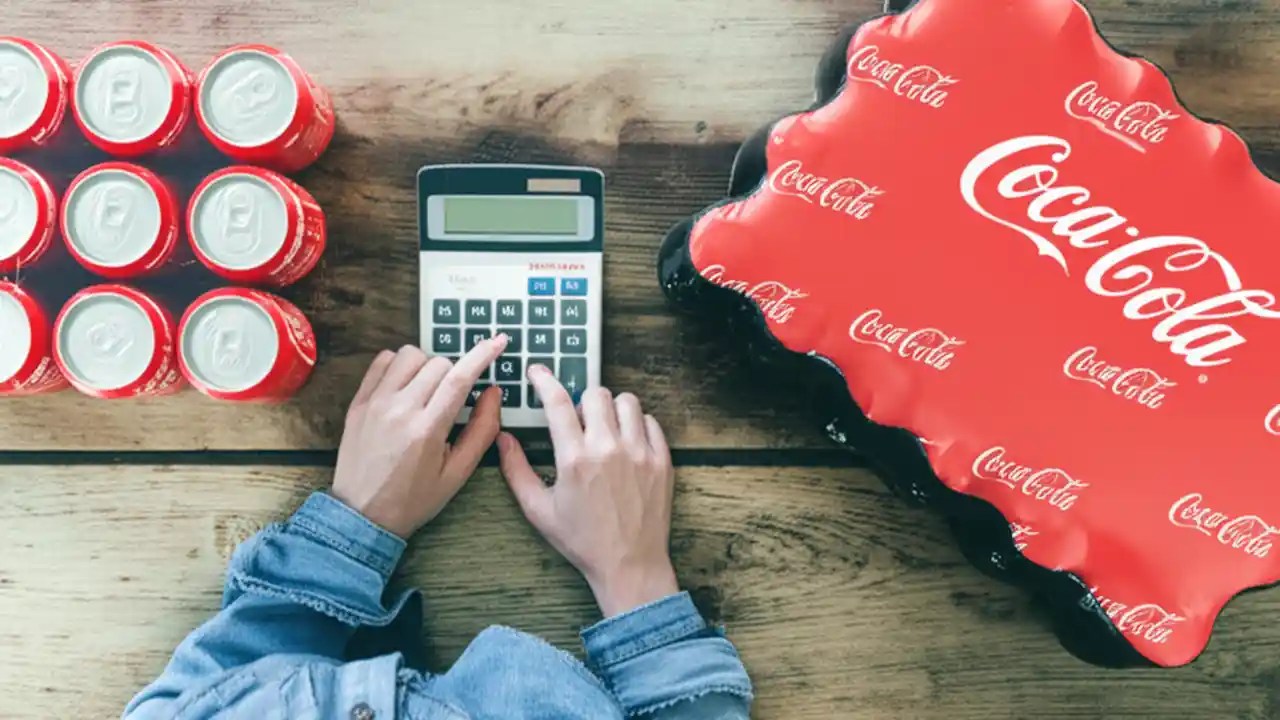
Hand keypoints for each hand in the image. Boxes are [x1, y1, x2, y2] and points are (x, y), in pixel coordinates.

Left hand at [332, 337, 508, 537]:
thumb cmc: (413, 499)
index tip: (499, 341)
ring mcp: (374, 403)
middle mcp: (399, 410)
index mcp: (427, 430)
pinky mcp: (358, 402)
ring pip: (410, 355)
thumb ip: (481, 431)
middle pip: (439, 363)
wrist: (362, 515)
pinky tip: (405, 386)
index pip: (460, 378)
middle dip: (455, 375)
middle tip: (452, 401)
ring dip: (427, 366)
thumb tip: (495, 393)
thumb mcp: (456, 474)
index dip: (483, 354)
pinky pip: (382, 361)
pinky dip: (399, 365)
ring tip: (427, 391)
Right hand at [498, 365, 678, 616]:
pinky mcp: (661, 461)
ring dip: (612, 409)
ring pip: (627, 402)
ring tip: (605, 429)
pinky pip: (651, 423)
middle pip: (595, 393)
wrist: (629, 565)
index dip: (544, 380)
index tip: (538, 372)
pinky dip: (637, 425)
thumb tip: (502, 438)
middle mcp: (608, 449)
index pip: (557, 403)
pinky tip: (627, 444)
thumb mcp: (539, 510)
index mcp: (574, 459)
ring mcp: (639, 453)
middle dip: (582, 400)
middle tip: (579, 420)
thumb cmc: (583, 541)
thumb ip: (516, 470)